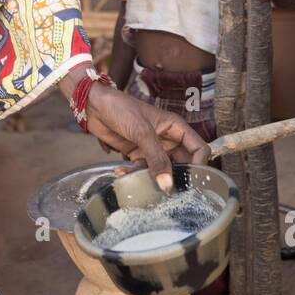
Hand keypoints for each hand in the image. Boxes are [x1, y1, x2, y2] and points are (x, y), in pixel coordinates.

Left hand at [84, 83, 209, 187]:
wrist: (94, 105)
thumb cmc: (121, 108)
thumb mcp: (142, 132)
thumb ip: (156, 159)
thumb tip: (167, 184)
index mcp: (176, 128)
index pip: (199, 148)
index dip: (200, 164)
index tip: (193, 180)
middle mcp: (167, 140)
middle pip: (181, 164)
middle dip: (173, 176)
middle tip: (165, 189)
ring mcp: (152, 148)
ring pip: (160, 170)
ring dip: (147, 175)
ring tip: (132, 173)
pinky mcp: (137, 155)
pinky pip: (142, 170)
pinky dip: (132, 172)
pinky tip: (120, 170)